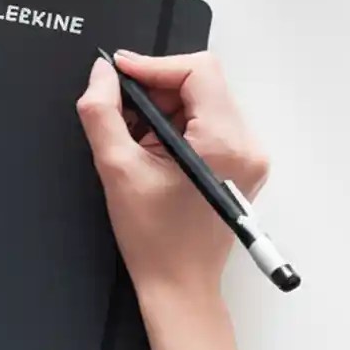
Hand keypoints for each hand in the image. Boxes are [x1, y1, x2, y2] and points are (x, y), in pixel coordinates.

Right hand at [76, 51, 268, 298]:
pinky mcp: (241, 163)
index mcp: (224, 142)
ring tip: (135, 136)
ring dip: (164, 107)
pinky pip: (207, 122)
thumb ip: (102, 112)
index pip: (198, 70)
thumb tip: (101, 73)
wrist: (179, 284)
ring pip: (202, 100)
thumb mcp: (116, 168)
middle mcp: (247, 144)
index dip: (153, 65)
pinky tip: (152, 148)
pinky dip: (176, 123)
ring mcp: (248, 154)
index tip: (117, 73)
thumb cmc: (153, 237)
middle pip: (201, 83)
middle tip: (122, 111)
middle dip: (156, 89)